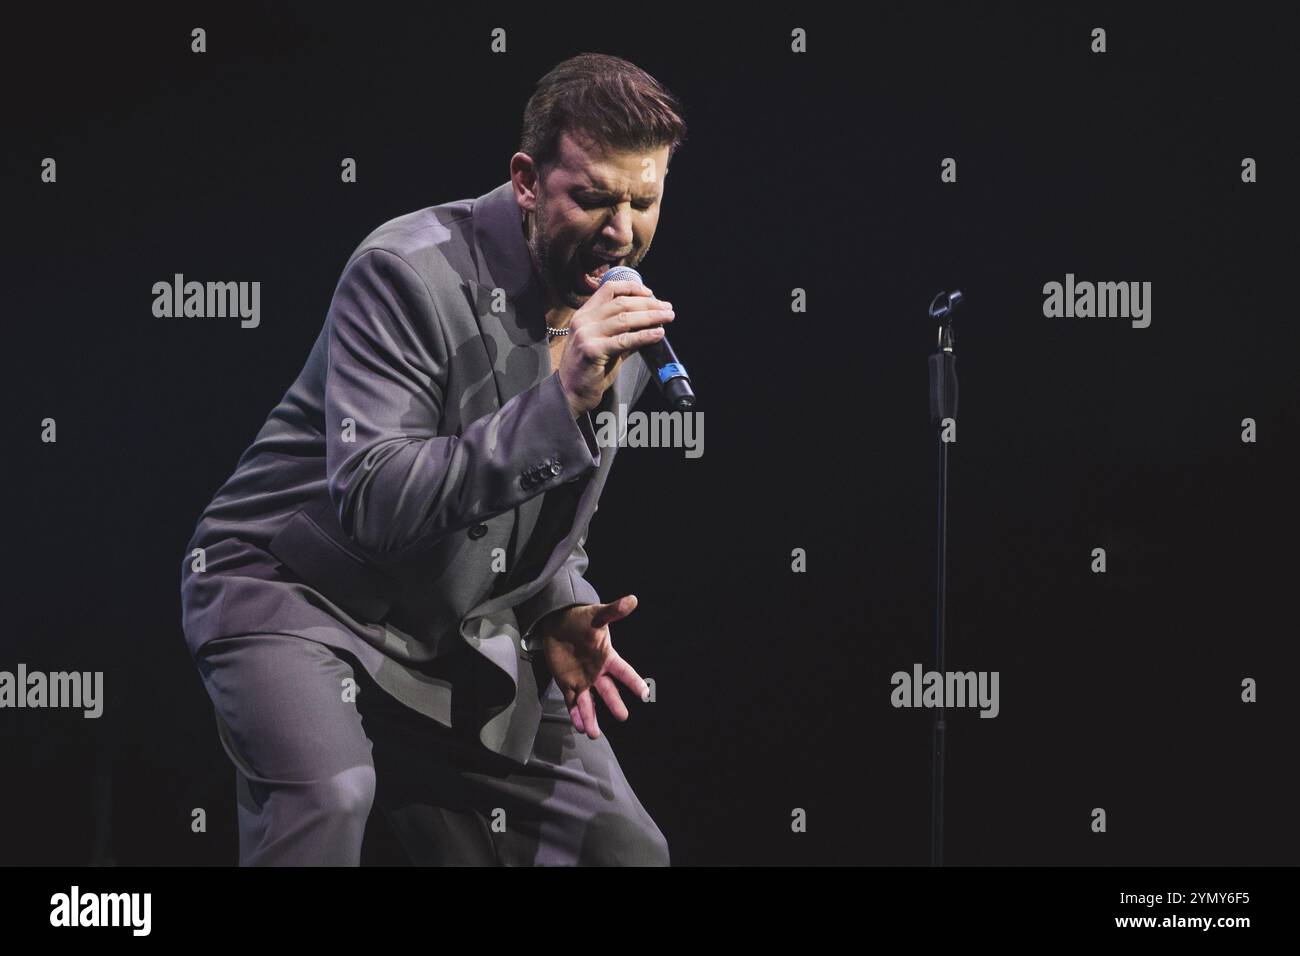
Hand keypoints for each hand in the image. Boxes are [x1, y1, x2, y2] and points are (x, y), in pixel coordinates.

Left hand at [536, 594, 649, 738]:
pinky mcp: (567, 684)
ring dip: (591, 718)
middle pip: (608, 691)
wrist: (558, 623)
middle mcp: (597, 673)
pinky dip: (576, 715)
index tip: (645, 693)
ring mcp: (582, 680)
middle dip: (614, 704)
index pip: (623, 671)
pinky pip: (572, 702)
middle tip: (623, 717)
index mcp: (607, 657)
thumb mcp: (597, 615)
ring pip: (589, 703)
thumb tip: (632, 599)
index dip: (633, 682)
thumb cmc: (581, 619)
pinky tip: (579, 726)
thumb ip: (613, 611)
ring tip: (594, 734)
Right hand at [557, 281, 674, 417]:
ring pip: (624, 319)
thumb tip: (651, 324)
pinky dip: (644, 335)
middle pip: (621, 303)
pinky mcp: (592, 351)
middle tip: (667, 308)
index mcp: (584, 314)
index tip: (650, 294)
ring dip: (650, 316)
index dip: (632, 288)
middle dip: (648, 304)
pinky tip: (657, 334)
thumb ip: (623, 333)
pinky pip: (623, 340)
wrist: (570, 392)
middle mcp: (583, 321)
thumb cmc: (589, 369)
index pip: (609, 289)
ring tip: (667, 317)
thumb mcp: (604, 344)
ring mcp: (586, 335)